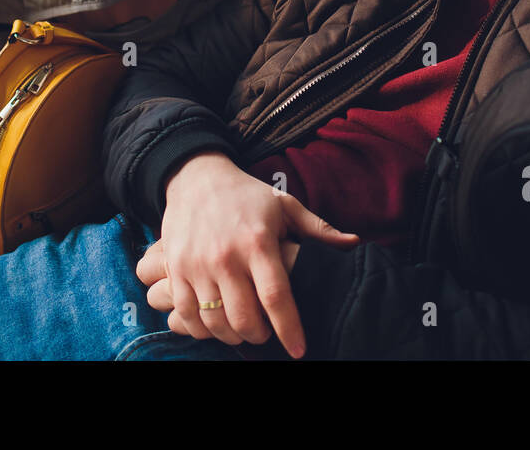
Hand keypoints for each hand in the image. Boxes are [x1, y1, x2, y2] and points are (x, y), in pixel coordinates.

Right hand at [139, 151, 358, 358]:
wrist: (196, 178)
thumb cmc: (247, 195)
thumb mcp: (285, 205)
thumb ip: (319, 229)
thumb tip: (354, 243)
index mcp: (257, 242)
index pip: (276, 296)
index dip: (289, 329)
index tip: (299, 350)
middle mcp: (225, 256)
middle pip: (244, 318)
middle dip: (260, 337)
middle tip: (266, 334)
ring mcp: (196, 265)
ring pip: (215, 322)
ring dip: (232, 336)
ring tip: (243, 330)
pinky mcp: (175, 269)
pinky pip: (186, 315)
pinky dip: (201, 330)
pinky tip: (214, 325)